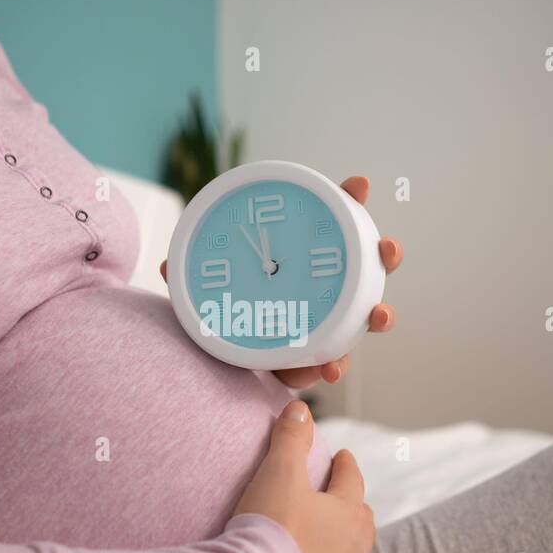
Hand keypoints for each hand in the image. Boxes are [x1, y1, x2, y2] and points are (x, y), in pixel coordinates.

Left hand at [160, 175, 402, 386]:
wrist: (216, 363)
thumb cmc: (219, 311)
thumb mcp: (201, 289)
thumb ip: (186, 277)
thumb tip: (164, 266)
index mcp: (298, 259)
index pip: (330, 224)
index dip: (350, 201)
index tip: (360, 185)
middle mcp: (321, 288)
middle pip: (365, 266)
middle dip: (383, 255)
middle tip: (387, 248)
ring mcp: (324, 324)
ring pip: (364, 315)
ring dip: (379, 312)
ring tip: (380, 315)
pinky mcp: (315, 360)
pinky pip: (332, 361)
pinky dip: (334, 364)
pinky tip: (330, 367)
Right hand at [233, 399, 374, 552]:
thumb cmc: (269, 534)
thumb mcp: (277, 475)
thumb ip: (290, 439)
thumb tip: (300, 409)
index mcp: (349, 516)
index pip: (352, 480)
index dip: (345, 466)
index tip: (342, 458)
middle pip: (360, 526)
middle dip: (350, 512)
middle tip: (336, 504)